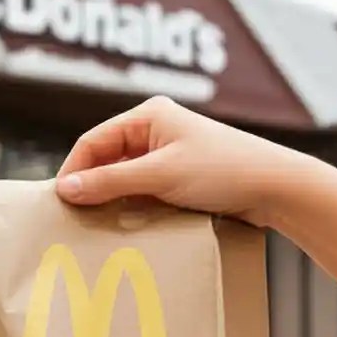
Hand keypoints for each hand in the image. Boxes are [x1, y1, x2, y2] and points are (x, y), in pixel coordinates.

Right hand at [55, 95, 325, 225]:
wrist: (277, 188)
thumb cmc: (222, 170)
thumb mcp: (159, 176)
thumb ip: (109, 182)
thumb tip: (64, 189)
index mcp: (148, 115)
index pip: (93, 141)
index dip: (73, 170)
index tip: (59, 201)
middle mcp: (155, 129)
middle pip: (105, 158)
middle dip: (89, 185)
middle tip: (74, 214)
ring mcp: (167, 152)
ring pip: (122, 175)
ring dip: (110, 197)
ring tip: (96, 220)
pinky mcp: (178, 174)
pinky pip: (141, 188)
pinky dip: (130, 203)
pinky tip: (124, 221)